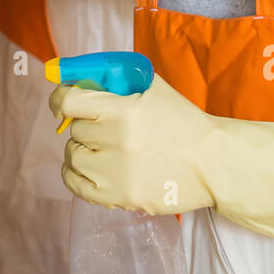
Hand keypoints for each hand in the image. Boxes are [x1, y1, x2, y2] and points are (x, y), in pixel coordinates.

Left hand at [49, 73, 273, 246]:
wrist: (213, 163)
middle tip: (102, 126)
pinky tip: (86, 167)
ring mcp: (118, 173)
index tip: (61, 102)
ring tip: (100, 148)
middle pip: (75, 129)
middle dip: (84, 125)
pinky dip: (75, 174)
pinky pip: (76, 185)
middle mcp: (117, 141)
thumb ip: (118, 79)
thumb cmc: (184, 122)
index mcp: (124, 110)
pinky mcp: (120, 197)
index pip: (70, 101)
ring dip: (81, 150)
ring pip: (73, 156)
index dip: (60, 98)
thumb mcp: (153, 88)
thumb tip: (79, 76)